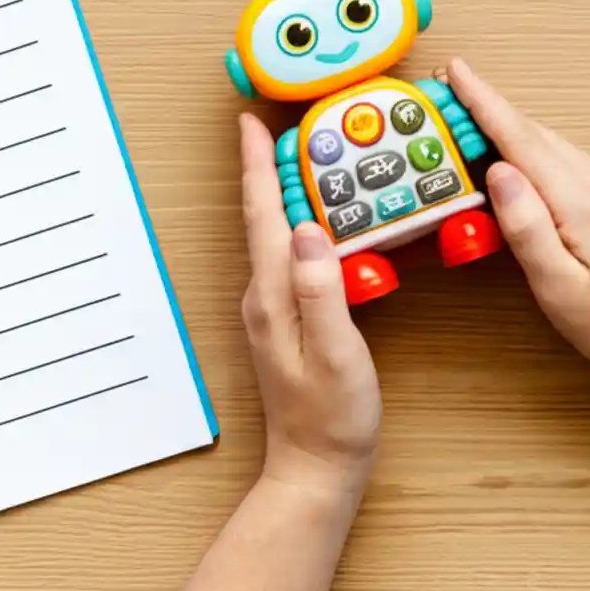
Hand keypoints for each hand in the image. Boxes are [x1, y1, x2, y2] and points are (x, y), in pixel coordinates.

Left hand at [238, 112, 381, 491]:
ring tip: (296, 157)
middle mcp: (263, 297)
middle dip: (266, 168)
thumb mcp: (337, 351)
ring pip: (274, 236)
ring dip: (280, 194)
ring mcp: (271, 309)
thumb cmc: (332, 417)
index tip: (252, 123)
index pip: (263, 217)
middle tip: (279, 125)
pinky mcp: (285, 320)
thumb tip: (309, 229)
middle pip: (262, 219)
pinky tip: (316, 221)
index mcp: (272, 297)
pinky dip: (296, 226)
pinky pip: (287, 258)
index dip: (258, 166)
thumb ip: (322, 289)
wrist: (316, 467)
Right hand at [444, 58, 589, 385]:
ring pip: (545, 144)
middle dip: (484, 110)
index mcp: (582, 200)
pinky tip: (505, 162)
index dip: (483, 102)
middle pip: (531, 133)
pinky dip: (526, 152)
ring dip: (504, 131)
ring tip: (461, 126)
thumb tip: (497, 170)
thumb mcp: (557, 285)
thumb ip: (525, 226)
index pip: (520, 138)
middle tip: (440, 97)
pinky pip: (559, 159)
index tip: (456, 70)